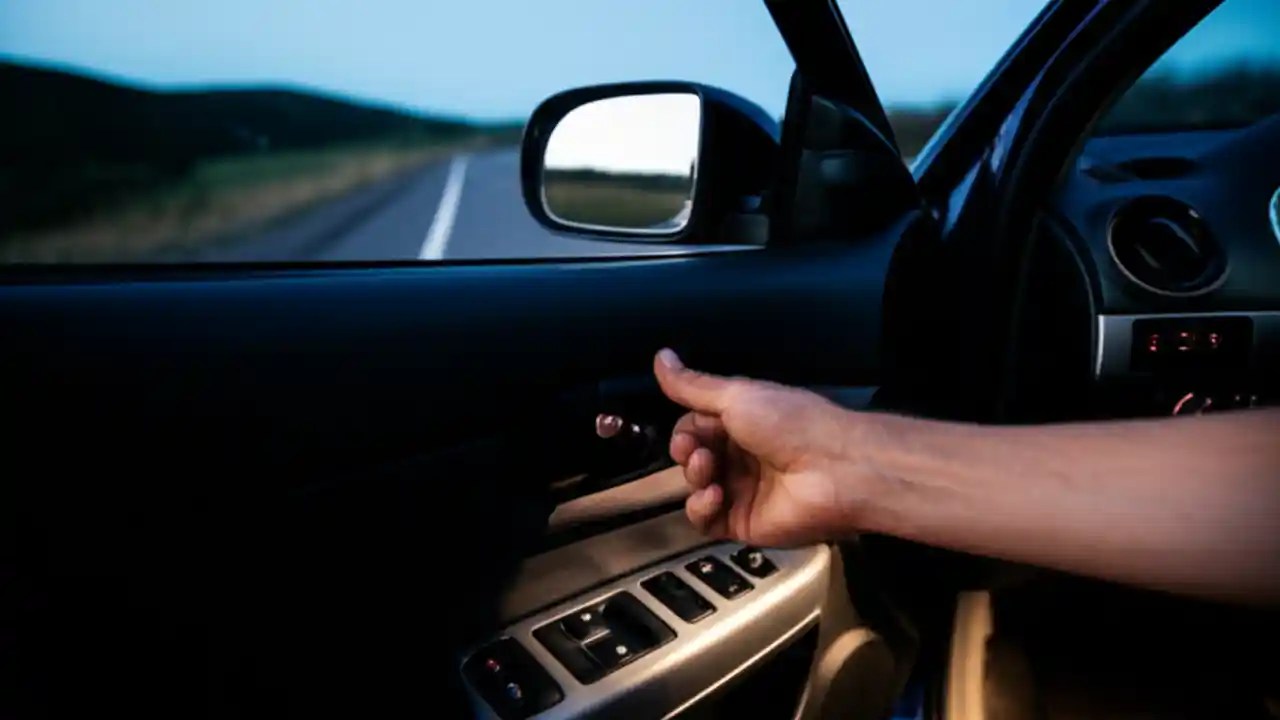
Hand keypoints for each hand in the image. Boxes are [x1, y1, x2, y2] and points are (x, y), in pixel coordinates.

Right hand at [653, 349, 881, 546]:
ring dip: (693, 478)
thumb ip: (693, 385)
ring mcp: (743, 491)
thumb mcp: (737, 395)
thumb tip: (660, 357)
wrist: (836, 469)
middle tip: (696, 451)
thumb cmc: (793, 423)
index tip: (688, 433)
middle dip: (687, 454)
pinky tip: (714, 495)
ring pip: (695, 489)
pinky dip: (701, 508)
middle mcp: (743, 456)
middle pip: (692, 458)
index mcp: (744, 422)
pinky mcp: (744, 523)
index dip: (685, 431)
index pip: (696, 428)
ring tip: (707, 470)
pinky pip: (706, 521)